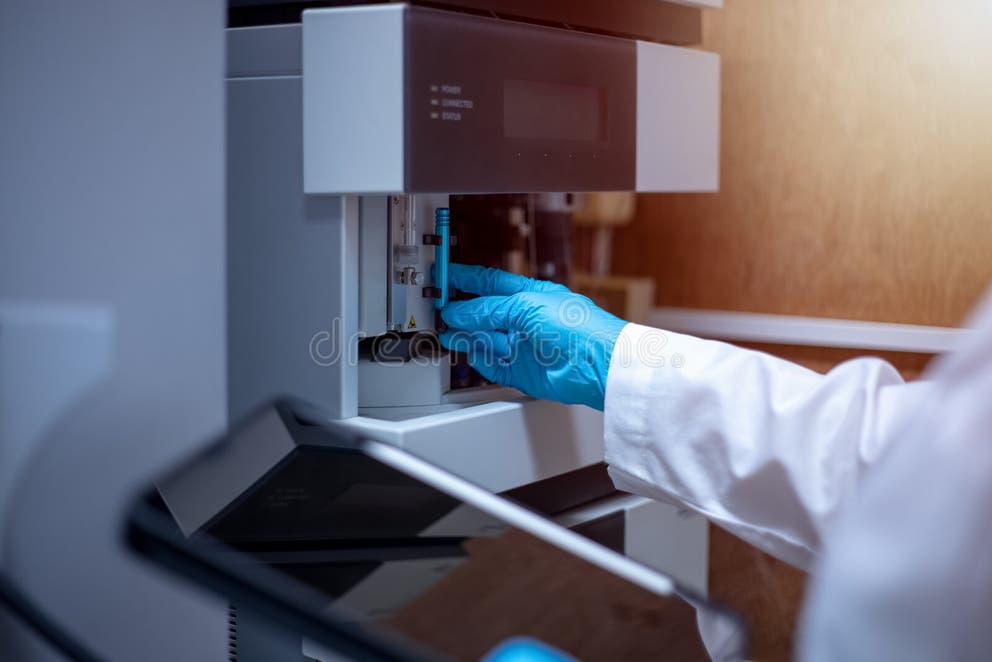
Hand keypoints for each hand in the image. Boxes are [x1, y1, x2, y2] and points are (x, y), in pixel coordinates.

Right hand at [439, 264, 627, 409]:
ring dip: (467, 337)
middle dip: (461, 311)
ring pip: (486, 340)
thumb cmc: (576, 327)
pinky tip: (471, 354)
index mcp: (530, 295)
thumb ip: (488, 309)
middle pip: (485, 314)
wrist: (596, 364)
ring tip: (448, 334)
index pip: (491, 283)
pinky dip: (481, 361)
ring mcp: (524, 346)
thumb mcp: (525, 306)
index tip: (444, 278)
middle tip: (439, 310)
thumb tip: (459, 311)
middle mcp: (526, 320)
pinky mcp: (524, 372)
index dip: (466, 279)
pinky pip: (494, 366)